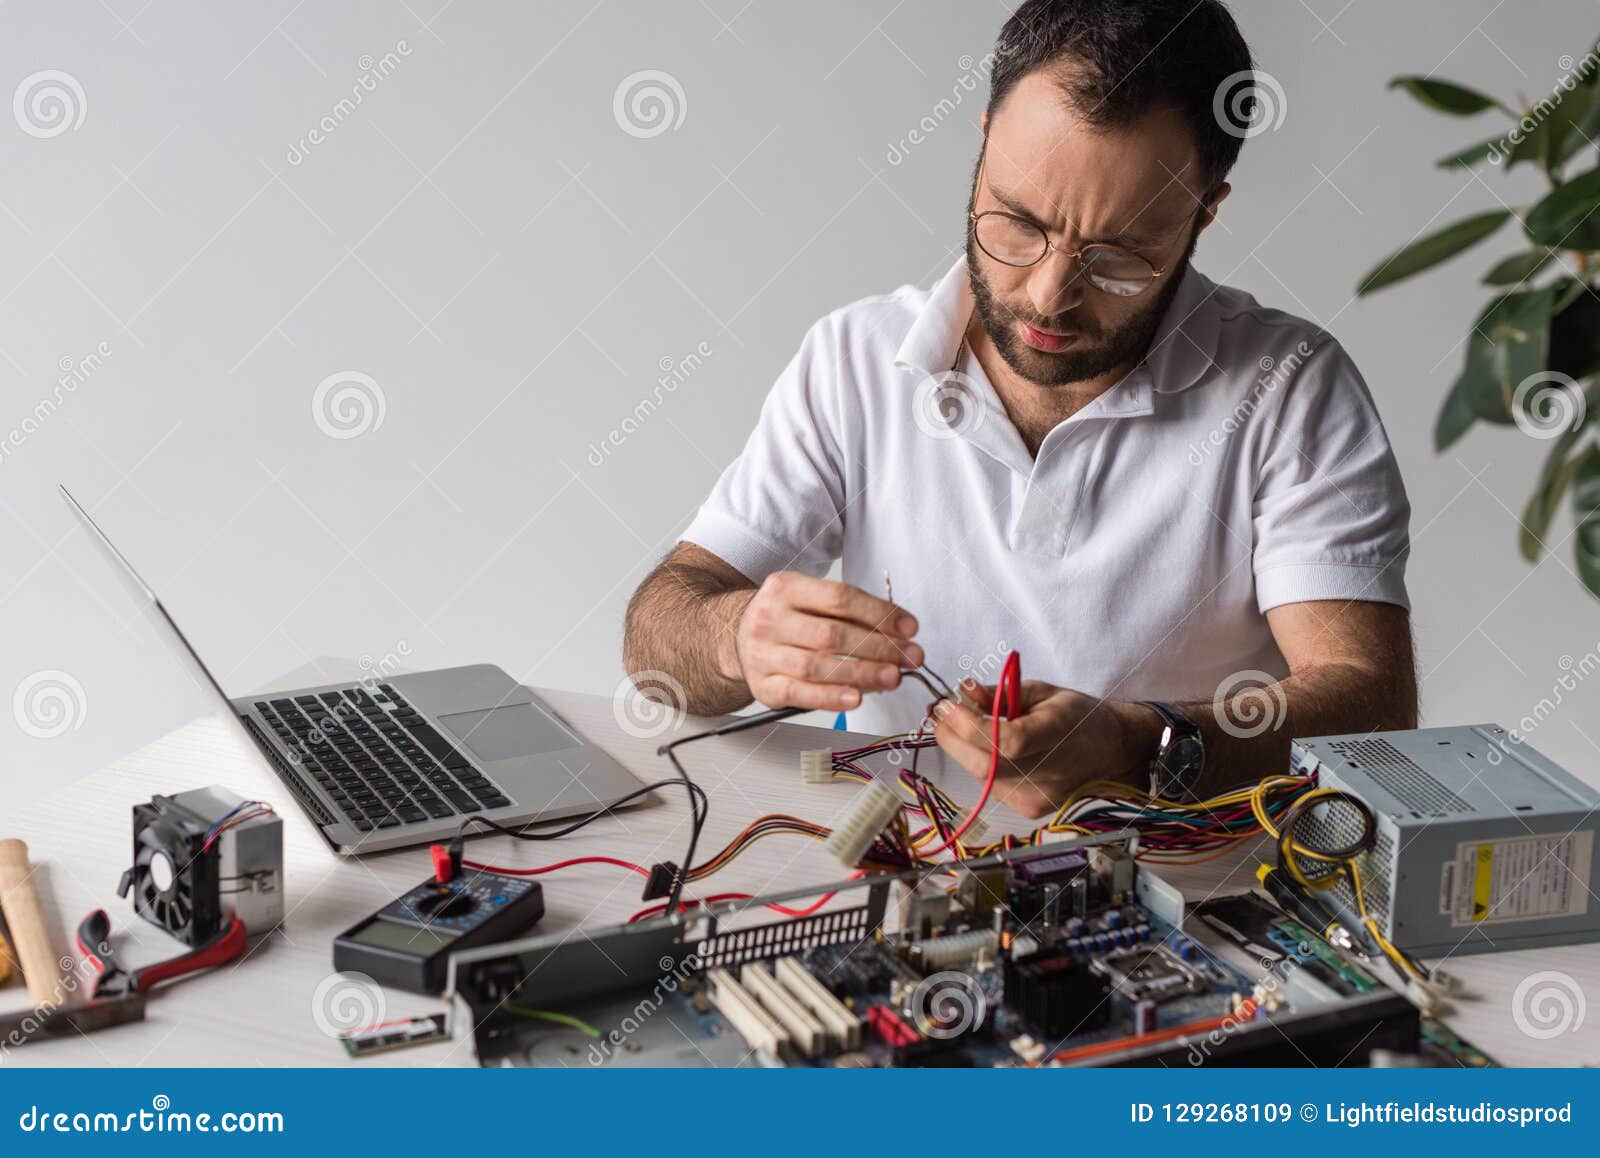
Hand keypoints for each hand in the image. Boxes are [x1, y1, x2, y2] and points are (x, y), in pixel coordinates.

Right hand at [724, 571, 922, 710]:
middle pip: (833, 635)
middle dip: (880, 648)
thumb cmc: (786, 618)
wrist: (738, 636)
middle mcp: (770, 618)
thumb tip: (898, 635)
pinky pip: (800, 694)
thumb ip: (849, 614)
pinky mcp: (763, 686)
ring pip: (819, 666)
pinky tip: (856, 697)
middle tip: (909, 657)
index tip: (909, 628)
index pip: (840, 598)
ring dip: (863, 674)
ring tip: (892, 677)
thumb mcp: (809, 600)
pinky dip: (831, 698)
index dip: (880, 614)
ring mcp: (763, 654)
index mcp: (785, 587)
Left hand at [931, 679, 1155, 819]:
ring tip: (967, 726)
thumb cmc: (1077, 717)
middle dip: (951, 736)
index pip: (1006, 741)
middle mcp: (1048, 772)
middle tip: (941, 713)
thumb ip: (998, 693)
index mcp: (1057, 734)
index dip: (969, 725)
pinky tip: (991, 750)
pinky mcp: (1028, 809)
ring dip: (963, 748)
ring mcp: (1037, 796)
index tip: (947, 705)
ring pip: (980, 775)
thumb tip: (962, 691)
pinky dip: (980, 763)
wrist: (1111, 753)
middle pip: (983, 764)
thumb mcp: (1042, 691)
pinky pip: (989, 785)